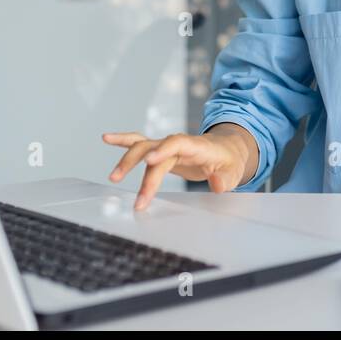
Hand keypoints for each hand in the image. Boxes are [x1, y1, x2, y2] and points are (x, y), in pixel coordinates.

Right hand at [102, 129, 249, 210]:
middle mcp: (178, 143)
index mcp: (196, 146)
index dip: (163, 150)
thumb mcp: (234, 172)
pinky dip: (123, 141)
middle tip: (139, 200)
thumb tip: (217, 184)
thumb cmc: (229, 162)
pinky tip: (106, 138)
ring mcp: (167, 145)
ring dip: (127, 161)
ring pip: (142, 147)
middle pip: (155, 151)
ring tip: (113, 177)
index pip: (177, 143)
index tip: (149, 162)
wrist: (226, 148)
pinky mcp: (160, 151)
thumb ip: (225, 179)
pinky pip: (139, 143)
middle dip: (144, 173)